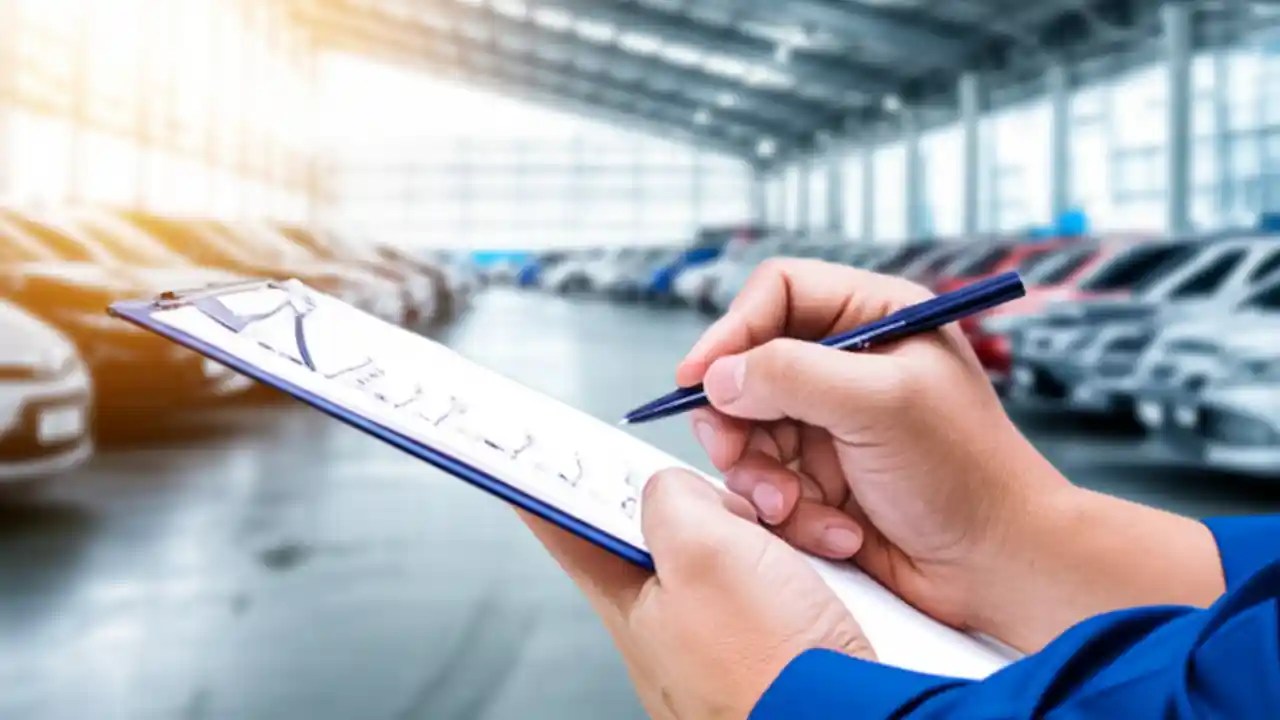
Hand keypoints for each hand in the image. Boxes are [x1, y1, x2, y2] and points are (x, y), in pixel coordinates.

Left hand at [521, 469, 872, 719]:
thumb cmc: (772, 667)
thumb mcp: (703, 549)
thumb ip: (671, 499)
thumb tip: (675, 488)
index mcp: (631, 607)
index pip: (570, 532)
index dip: (553, 489)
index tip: (525, 459)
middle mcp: (672, 629)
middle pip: (670, 530)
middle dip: (708, 504)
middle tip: (736, 504)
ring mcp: (728, 638)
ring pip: (738, 549)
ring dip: (771, 532)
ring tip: (798, 547)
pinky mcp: (782, 641)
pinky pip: (788, 577)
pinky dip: (808, 560)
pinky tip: (826, 569)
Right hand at [680, 259, 1223, 650]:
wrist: (998, 566)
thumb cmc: (963, 474)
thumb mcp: (878, 404)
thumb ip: (790, 374)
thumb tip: (717, 376)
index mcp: (874, 317)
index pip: (776, 293)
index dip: (732, 330)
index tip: (698, 378)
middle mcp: (846, 363)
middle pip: (746, 365)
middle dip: (735, 418)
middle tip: (733, 453)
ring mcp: (829, 421)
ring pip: (745, 430)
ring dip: (760, 475)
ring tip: (791, 505)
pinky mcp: (819, 475)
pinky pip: (766, 481)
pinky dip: (789, 511)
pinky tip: (836, 530)